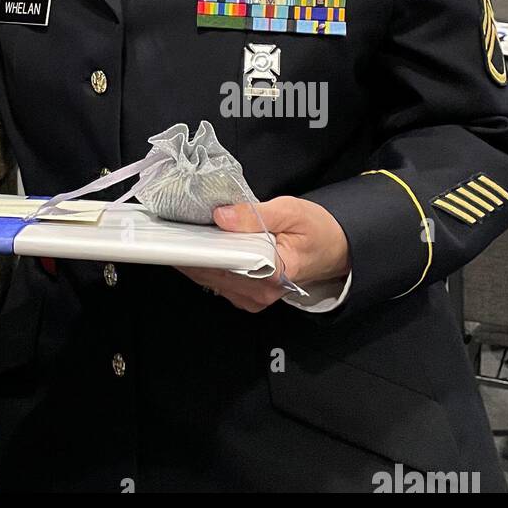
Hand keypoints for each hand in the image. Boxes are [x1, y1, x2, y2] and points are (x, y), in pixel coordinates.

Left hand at [175, 197, 349, 312]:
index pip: (229, 263)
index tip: (182, 234)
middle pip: (214, 273)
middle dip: (192, 251)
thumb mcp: (291, 211)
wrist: (335, 248)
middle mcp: (262, 291)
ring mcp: (254, 297)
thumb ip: (256, 214)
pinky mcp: (248, 294)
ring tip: (181, 234)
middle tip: (173, 228)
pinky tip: (197, 247)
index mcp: (276, 273)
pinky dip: (205, 264)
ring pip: (211, 279)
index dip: (203, 248)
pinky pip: (217, 281)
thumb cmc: (317, 230)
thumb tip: (223, 215)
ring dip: (195, 258)